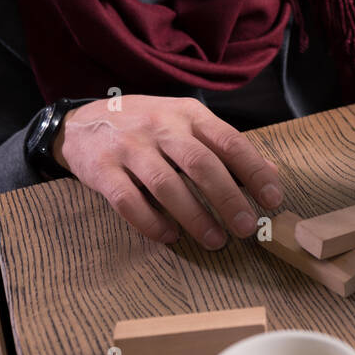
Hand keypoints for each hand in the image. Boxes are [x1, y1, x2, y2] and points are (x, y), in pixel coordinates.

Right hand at [52, 95, 283, 248]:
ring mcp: (128, 147)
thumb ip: (226, 147)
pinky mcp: (102, 170)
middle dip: (227, 198)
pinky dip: (151, 223)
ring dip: (194, 217)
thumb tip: (272, 173)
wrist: (82, 122)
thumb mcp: (187, 124)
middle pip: (200, 164)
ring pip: (166, 185)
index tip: (272, 199)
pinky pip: (129, 202)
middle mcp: (160, 127)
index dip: (254, 171)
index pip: (229, 141)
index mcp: (188, 114)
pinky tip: (170, 236)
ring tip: (215, 240)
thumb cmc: (146, 126)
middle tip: (245, 227)